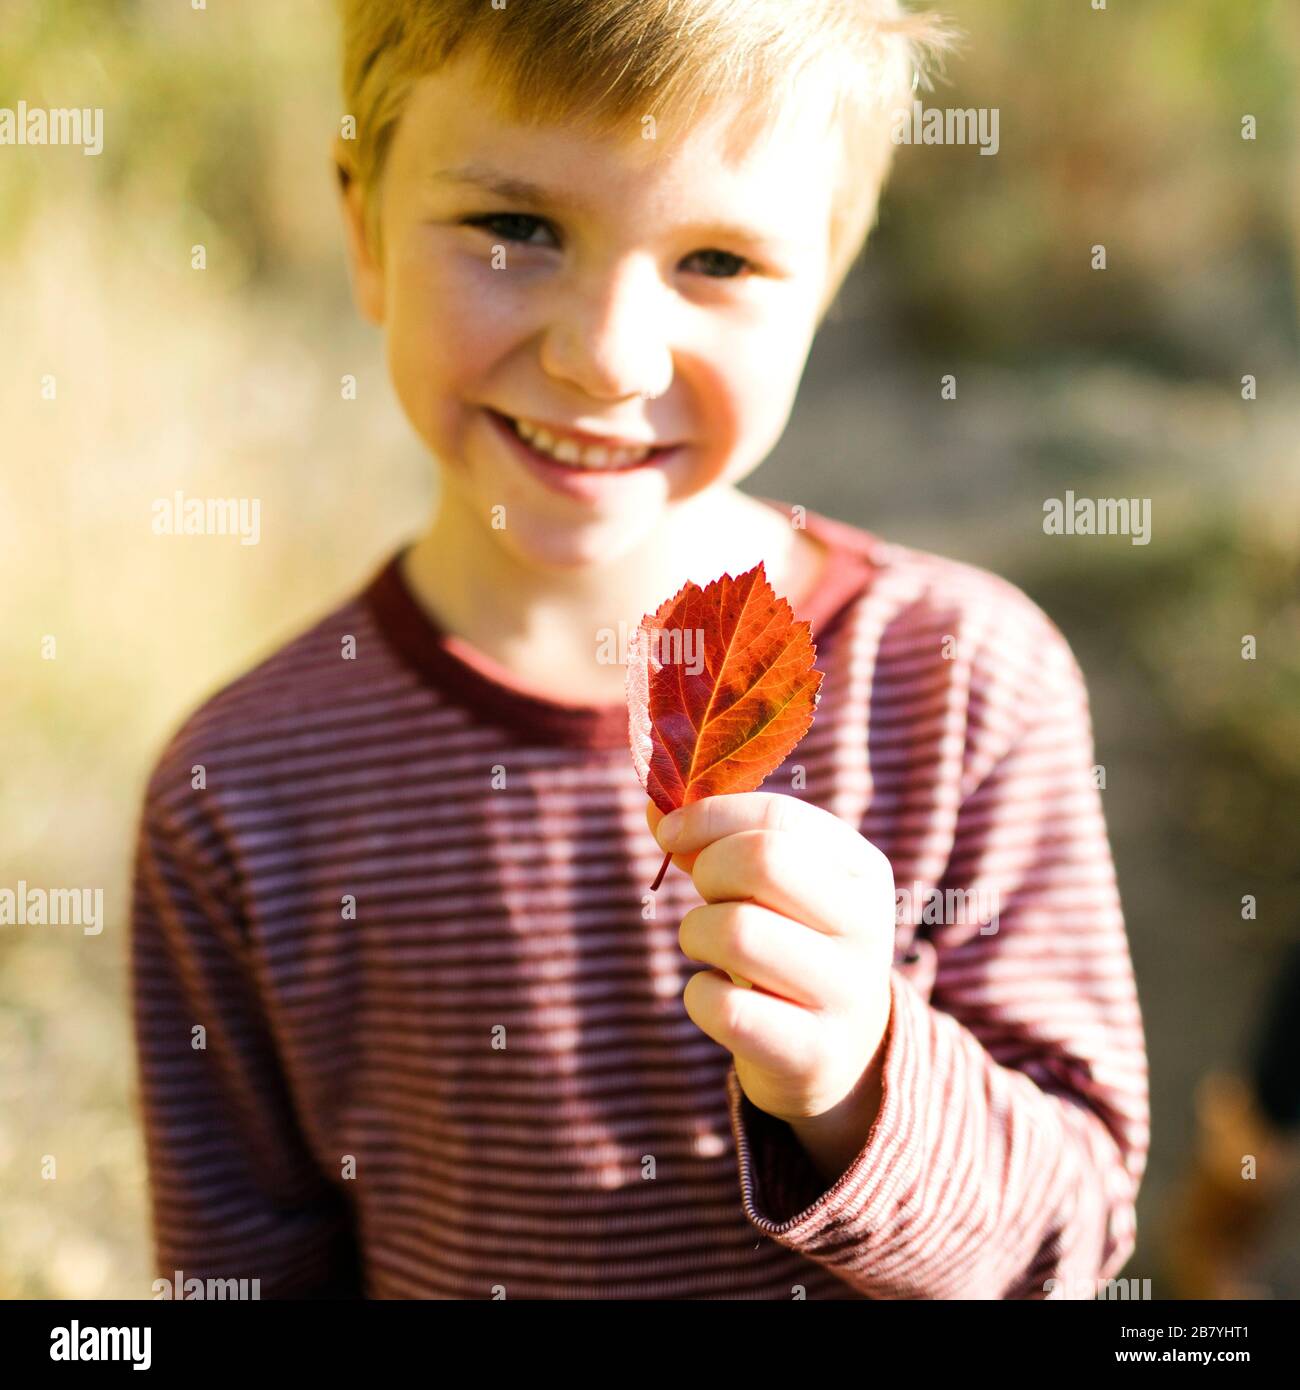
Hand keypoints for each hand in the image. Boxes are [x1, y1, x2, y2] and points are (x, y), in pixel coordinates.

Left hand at [647, 792, 895, 1183]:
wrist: (834, 1053)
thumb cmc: (788, 943)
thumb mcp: (774, 887)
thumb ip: (719, 840)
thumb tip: (654, 808)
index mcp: (863, 870)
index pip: (781, 817)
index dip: (710, 815)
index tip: (668, 830)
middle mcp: (867, 927)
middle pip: (761, 862)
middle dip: (708, 871)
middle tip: (705, 896)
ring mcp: (846, 994)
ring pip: (736, 932)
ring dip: (695, 932)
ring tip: (707, 944)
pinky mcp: (813, 1053)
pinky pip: (724, 1007)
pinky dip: (698, 995)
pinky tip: (716, 995)